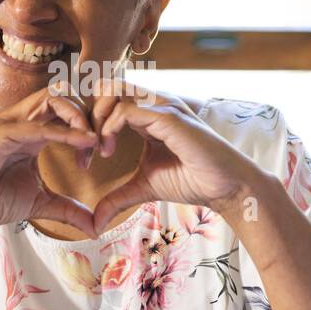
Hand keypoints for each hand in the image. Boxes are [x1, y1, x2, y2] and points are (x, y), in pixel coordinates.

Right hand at [0, 83, 99, 235]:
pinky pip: (39, 126)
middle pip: (65, 95)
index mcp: (33, 132)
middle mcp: (22, 122)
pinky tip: (85, 143)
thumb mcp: (40, 203)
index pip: (68, 110)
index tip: (100, 155)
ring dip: (79, 116)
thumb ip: (69, 209)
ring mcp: (10, 125)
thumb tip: (96, 227)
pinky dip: (65, 132)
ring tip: (93, 141)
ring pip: (53, 98)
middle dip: (89, 113)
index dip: (90, 126)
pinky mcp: (0, 135)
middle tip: (102, 144)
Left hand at [86, 82, 259, 234]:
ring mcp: (162, 106)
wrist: (225, 187)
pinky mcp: (168, 117)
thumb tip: (94, 223)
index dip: (90, 123)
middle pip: (107, 86)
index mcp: (148, 113)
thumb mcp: (144, 187)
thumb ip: (117, 198)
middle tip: (87, 150)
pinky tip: (109, 152)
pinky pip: (126, 110)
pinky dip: (109, 128)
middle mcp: (154, 103)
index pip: (109, 99)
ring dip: (97, 119)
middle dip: (89, 115)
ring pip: (113, 90)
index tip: (86, 158)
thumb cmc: (191, 180)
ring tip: (100, 150)